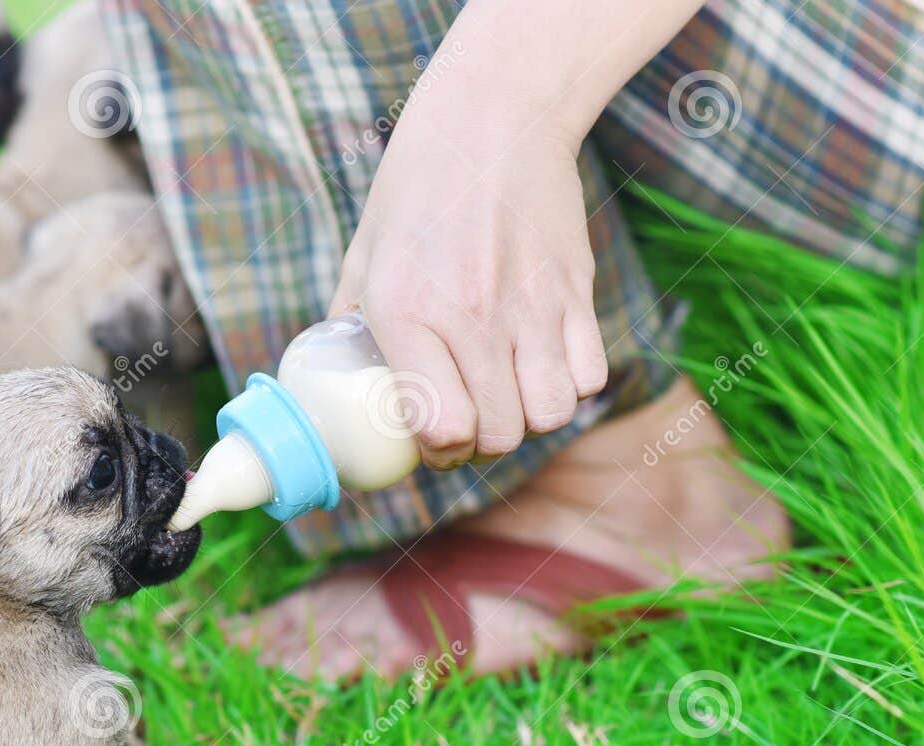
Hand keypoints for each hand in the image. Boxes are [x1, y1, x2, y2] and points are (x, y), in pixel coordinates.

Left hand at [333, 124, 605, 468]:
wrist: (494, 114)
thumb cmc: (418, 183)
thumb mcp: (364, 252)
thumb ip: (347, 320)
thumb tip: (334, 378)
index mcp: (408, 311)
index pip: (441, 428)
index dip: (439, 453)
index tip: (434, 441)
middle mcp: (472, 316)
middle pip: (499, 433)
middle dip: (482, 443)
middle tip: (471, 422)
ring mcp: (531, 306)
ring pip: (549, 413)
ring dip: (529, 418)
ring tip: (509, 395)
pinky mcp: (576, 290)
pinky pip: (589, 375)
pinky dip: (571, 384)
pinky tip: (545, 363)